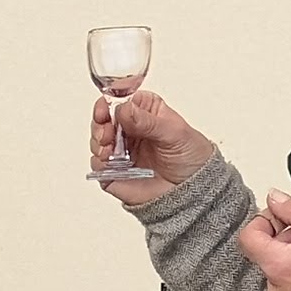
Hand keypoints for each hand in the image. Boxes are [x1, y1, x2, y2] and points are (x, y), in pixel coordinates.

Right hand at [91, 84, 219, 210]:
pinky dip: (99, 161)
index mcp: (145, 112)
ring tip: (109, 147)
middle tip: (106, 130)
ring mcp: (120, 150)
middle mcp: (130, 129)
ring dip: (98, 141)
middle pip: (103, 118)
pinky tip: (109, 160)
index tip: (105, 107)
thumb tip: (125, 110)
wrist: (193, 191)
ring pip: (97, 140)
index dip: (110, 101)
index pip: (121, 99)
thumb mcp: (174, 133)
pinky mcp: (114, 171)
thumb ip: (148, 121)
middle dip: (100, 123)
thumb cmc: (191, 157)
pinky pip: (98, 164)